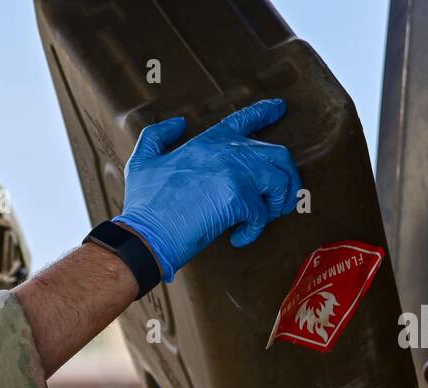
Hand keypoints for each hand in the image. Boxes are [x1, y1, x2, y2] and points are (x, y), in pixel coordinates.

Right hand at [112, 98, 300, 280]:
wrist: (145, 234)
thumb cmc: (143, 206)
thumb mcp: (141, 162)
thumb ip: (157, 136)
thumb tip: (178, 124)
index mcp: (207, 142)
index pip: (243, 119)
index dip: (265, 111)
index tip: (279, 108)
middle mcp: (226, 152)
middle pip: (277, 154)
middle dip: (286, 178)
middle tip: (279, 199)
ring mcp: (235, 173)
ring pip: (280, 182)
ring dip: (276, 204)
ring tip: (262, 218)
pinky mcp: (239, 199)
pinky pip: (262, 215)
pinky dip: (254, 231)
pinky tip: (239, 238)